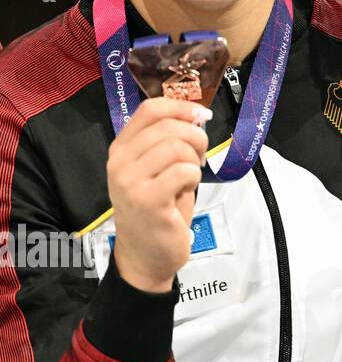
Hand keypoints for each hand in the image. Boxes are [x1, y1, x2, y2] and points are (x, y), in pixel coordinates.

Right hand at [105, 97, 210, 292]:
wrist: (146, 254)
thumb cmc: (158, 208)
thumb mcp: (157, 168)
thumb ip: (168, 141)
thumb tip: (197, 114)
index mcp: (121, 148)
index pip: (150, 109)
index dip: (181, 107)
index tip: (202, 116)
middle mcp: (119, 162)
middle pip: (168, 126)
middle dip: (196, 137)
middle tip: (197, 157)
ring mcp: (129, 181)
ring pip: (176, 147)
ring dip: (194, 159)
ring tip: (190, 175)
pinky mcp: (147, 200)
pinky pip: (183, 171)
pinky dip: (194, 177)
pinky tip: (185, 190)